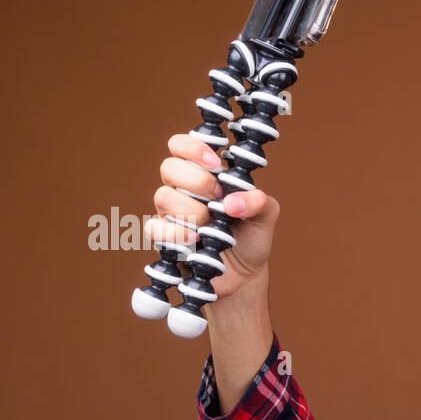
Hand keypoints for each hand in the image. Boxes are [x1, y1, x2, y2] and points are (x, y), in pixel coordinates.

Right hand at [143, 134, 281, 302]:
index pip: (180, 145)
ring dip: (192, 211)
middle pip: (169, 167)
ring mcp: (170, 213)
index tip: (214, 163)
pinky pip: (154, 228)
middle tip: (218, 198)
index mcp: (204, 174)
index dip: (191, 147)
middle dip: (198, 182)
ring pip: (162, 197)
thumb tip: (232, 202)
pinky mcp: (164, 238)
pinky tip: (196, 239)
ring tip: (211, 225)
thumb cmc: (251, 236)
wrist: (245, 273)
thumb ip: (259, 201)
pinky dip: (176, 234)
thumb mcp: (266, 216)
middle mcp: (183, 189)